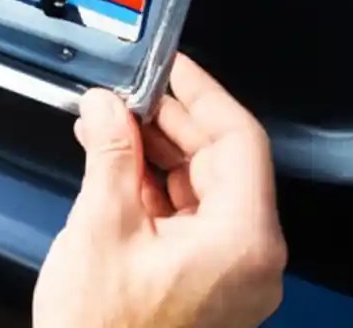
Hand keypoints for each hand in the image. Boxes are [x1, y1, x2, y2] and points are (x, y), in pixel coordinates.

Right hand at [34, 55, 286, 327]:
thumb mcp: (101, 227)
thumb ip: (110, 155)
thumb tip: (107, 108)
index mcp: (243, 240)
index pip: (239, 140)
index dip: (202, 93)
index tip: (172, 66)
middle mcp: (250, 258)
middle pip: (223, 163)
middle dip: (171, 123)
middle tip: (126, 93)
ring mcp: (232, 275)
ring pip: (205, 190)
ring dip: (159, 155)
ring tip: (111, 129)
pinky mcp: (208, 286)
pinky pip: (192, 220)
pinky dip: (157, 191)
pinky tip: (118, 170)